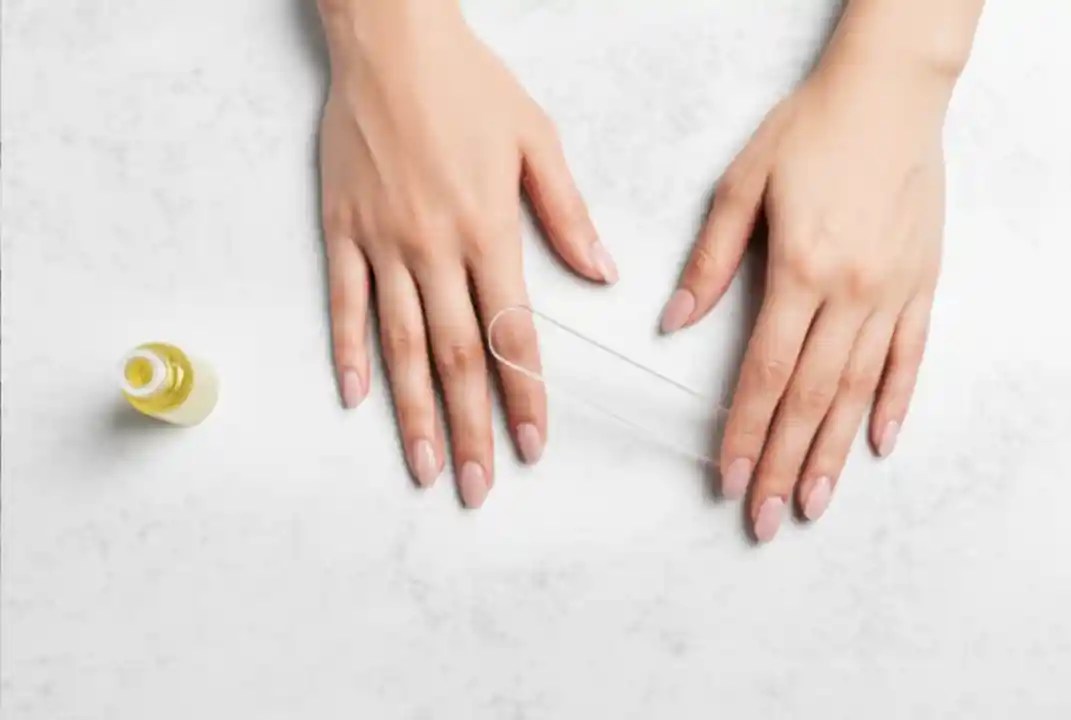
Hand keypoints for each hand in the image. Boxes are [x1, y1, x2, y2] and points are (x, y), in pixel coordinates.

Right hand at [318, 1, 615, 505]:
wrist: (391, 40)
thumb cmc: (470, 85)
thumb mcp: (537, 140)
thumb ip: (568, 215)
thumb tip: (604, 274)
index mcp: (488, 230)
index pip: (511, 333)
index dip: (525, 395)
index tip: (535, 445)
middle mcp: (434, 247)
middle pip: (456, 357)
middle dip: (471, 428)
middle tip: (480, 487)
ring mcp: (382, 242)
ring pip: (400, 344)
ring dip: (414, 412)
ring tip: (425, 467)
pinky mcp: (342, 228)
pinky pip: (344, 301)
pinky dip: (349, 351)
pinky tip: (357, 397)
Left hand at [662, 58, 951, 541]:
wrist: (890, 93)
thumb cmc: (813, 130)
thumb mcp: (744, 183)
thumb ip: (713, 260)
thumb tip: (677, 320)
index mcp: (802, 269)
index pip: (765, 372)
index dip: (743, 430)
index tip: (726, 477)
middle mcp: (851, 291)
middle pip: (811, 396)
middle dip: (782, 463)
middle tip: (765, 518)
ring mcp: (893, 291)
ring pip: (859, 389)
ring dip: (834, 451)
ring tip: (814, 502)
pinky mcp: (922, 283)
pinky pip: (910, 356)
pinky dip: (895, 402)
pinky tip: (879, 444)